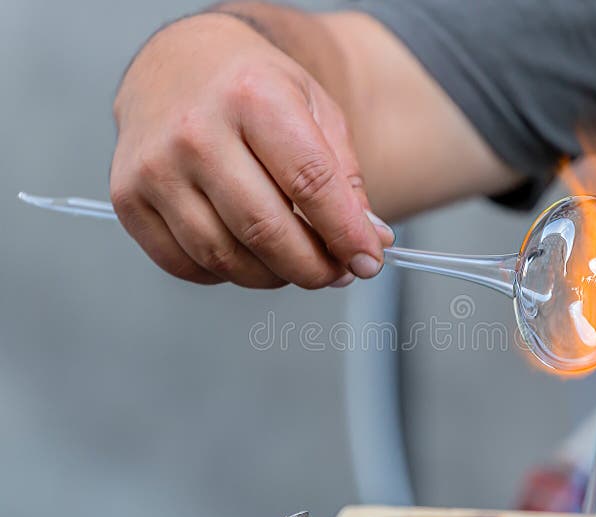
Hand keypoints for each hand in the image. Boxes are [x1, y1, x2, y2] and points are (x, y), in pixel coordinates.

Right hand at [110, 13, 393, 288]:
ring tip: (294, 262)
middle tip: (334, 272)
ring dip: (272, 275)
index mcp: (252, 96)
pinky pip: (186, 264)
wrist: (180, 65)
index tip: (367, 261)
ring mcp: (155, 167)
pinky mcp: (128, 198)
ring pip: (225, 257)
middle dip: (313, 267)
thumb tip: (369, 244)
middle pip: (265, 230)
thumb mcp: (315, 111)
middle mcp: (195, 130)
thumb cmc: (253, 90)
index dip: (345, 234)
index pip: (310, 184)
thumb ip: (346, 180)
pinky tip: (247, 254)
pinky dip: (227, 273)